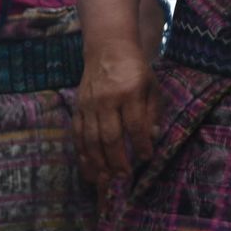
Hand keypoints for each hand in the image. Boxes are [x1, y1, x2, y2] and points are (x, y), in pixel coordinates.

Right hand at [74, 41, 160, 189]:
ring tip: (106, 180)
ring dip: (98, 162)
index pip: (134, 124)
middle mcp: (106, 100)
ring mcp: (89, 105)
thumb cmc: (135, 70)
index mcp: (129, 92)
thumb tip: (152, 137)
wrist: (107, 49)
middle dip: (117, 160)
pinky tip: (89, 169)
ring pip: (91, 139)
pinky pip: (78, 135)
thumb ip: (152, 112)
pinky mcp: (78, 108)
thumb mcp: (152, 86)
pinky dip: (82, 154)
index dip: (140, 143)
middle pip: (110, 136)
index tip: (147, 158)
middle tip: (124, 177)